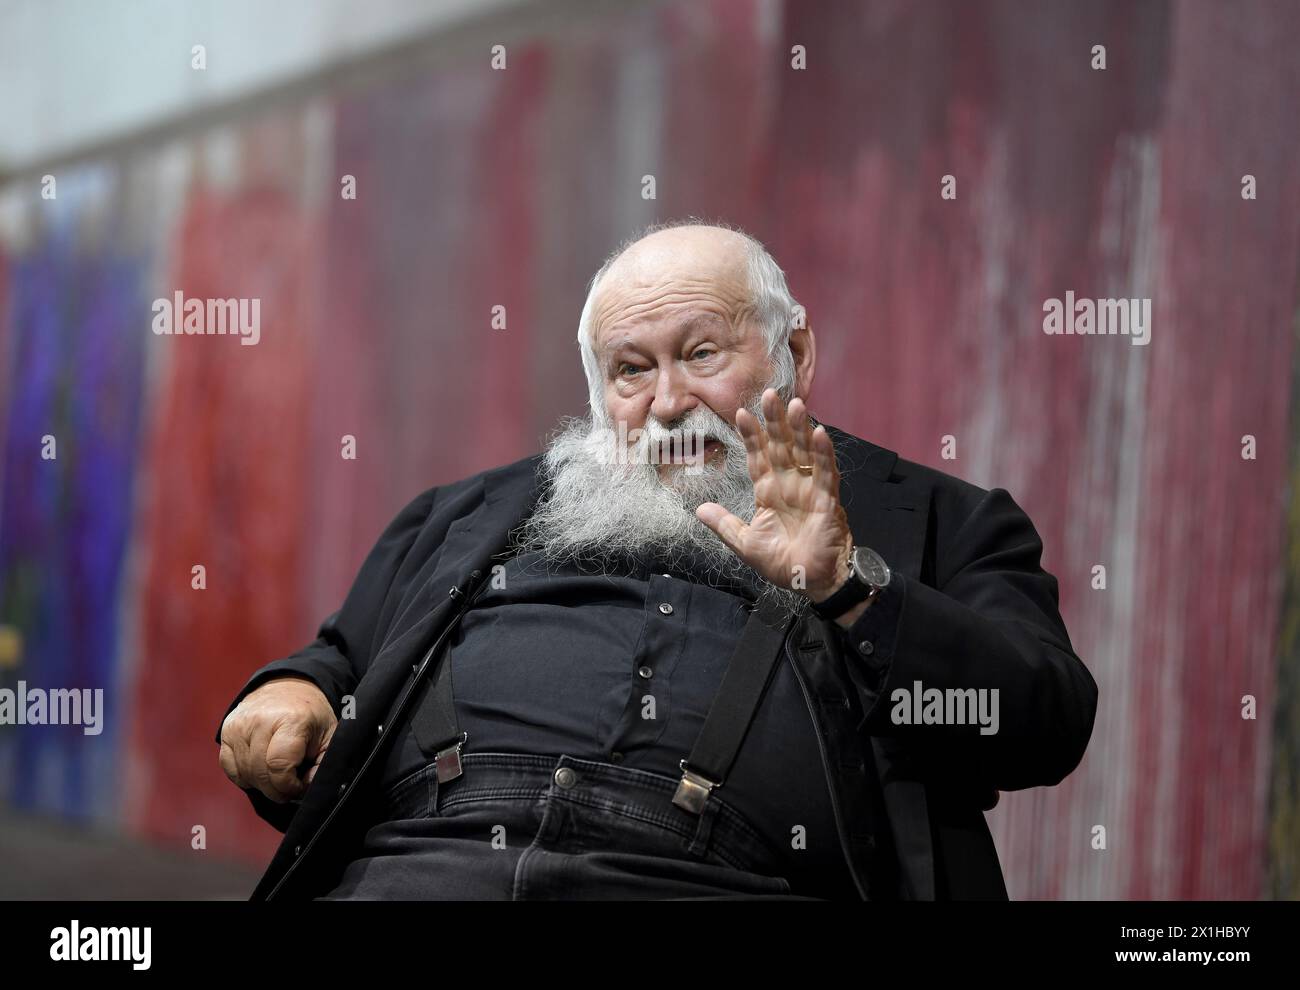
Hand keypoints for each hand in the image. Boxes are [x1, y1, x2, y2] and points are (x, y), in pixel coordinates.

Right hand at [219, 677, 337, 802]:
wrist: (288, 687)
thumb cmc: (310, 714)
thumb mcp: (329, 735)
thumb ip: (323, 764)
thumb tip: (306, 786)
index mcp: (290, 720)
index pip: (279, 766)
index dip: (288, 785)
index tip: (297, 786)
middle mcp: (260, 720)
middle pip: (260, 773)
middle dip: (275, 790)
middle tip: (288, 787)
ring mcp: (240, 725)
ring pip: (245, 772)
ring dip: (261, 784)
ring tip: (276, 776)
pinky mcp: (227, 730)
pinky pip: (230, 767)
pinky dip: (245, 776)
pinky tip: (260, 770)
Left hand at [696, 388, 853, 603]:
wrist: (811, 583)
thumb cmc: (783, 564)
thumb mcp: (745, 544)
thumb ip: (725, 524)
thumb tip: (699, 510)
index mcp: (769, 492)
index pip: (758, 457)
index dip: (751, 435)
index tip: (739, 413)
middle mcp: (790, 485)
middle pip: (781, 446)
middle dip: (775, 421)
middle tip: (769, 393)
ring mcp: (810, 490)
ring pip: (805, 452)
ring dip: (800, 429)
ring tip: (796, 404)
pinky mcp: (828, 500)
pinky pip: (826, 473)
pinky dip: (823, 453)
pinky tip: (819, 433)